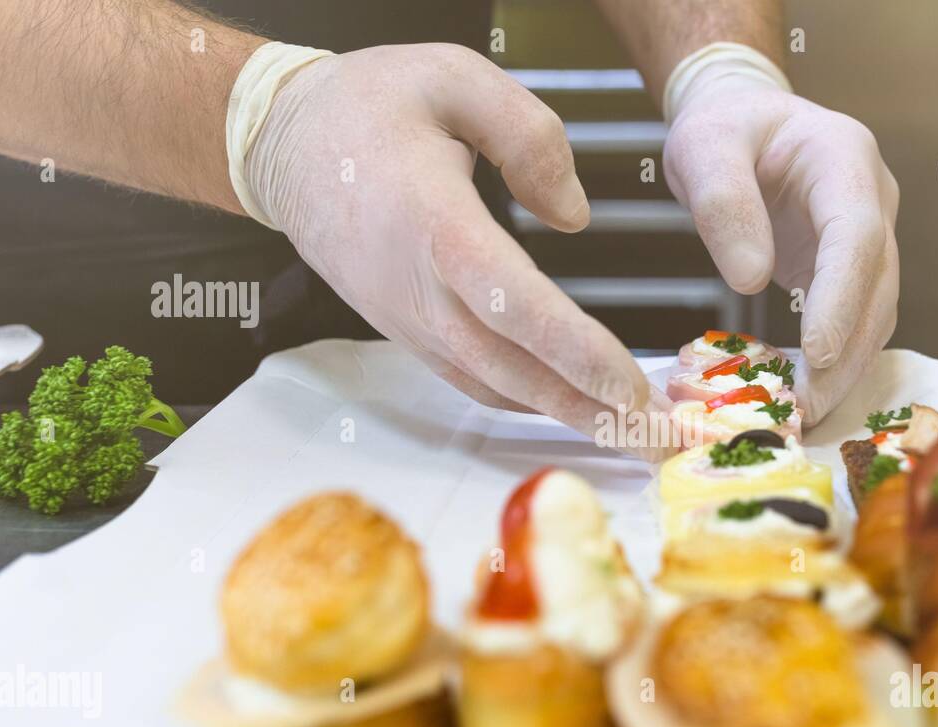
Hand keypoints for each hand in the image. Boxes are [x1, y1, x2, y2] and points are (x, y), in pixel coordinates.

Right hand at [243, 44, 651, 442]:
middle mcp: (418, 288)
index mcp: (432, 222)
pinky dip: (528, 400)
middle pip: (510, 368)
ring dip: (566, 416)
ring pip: (494, 386)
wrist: (280, 145)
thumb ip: (529, 135)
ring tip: (633, 436)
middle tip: (657, 440)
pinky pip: (474, 380)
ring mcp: (409, 320)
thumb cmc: (365, 107)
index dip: (572, 350)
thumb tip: (574, 215)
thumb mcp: (452, 76)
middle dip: (589, 410)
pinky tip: (575, 408)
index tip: (628, 387)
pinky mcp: (408, 333)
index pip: (510, 302)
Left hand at [664, 64, 899, 425]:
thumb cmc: (724, 129)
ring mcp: (870, 236)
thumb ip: (723, 203)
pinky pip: (855, 319)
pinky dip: (835, 360)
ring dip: (846, 367)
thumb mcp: (703, 147)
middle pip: (879, 286)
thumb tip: (750, 279)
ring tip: (804, 412)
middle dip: (847, 353)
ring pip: (876, 312)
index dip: (842, 299)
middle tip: (807, 407)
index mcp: (845, 160)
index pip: (858, 238)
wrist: (743, 122)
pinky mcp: (851, 269)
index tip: (817, 353)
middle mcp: (873, 200)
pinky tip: (805, 394)